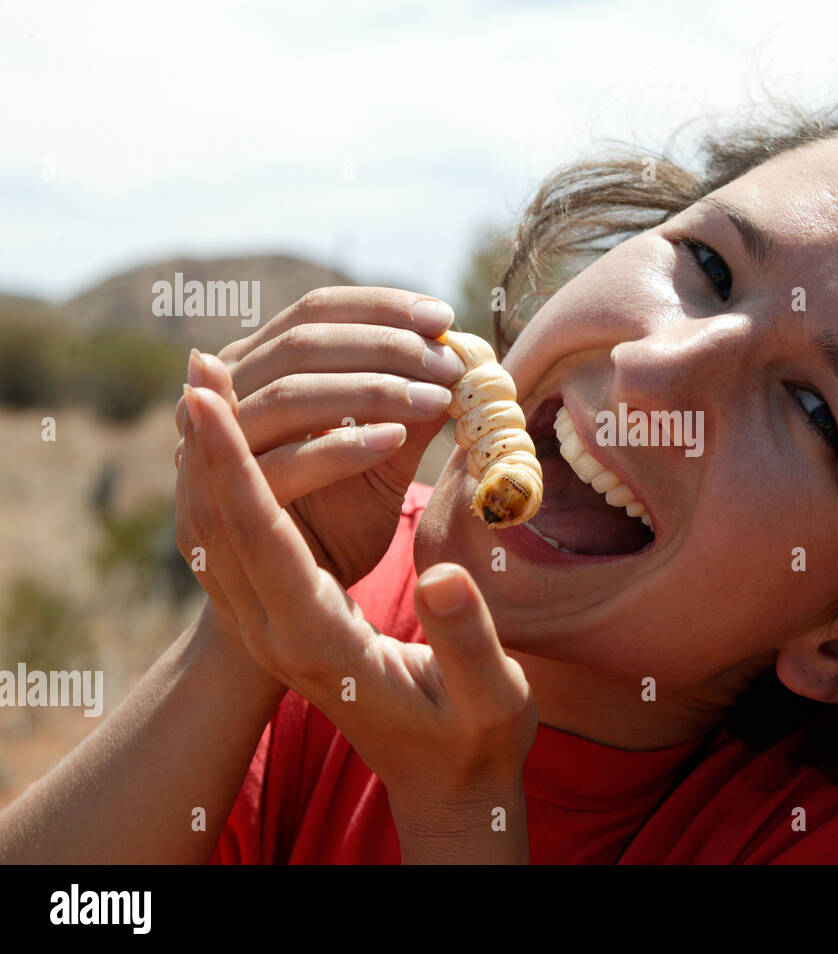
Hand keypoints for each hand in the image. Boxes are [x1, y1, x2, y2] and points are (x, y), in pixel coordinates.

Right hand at [174, 287, 463, 588]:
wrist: (292, 605)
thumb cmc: (338, 520)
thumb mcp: (383, 456)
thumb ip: (410, 410)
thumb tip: (463, 358)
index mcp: (256, 368)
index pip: (315, 313)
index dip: (380, 307)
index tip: (443, 316)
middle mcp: (221, 396)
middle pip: (301, 342)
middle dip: (383, 344)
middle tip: (447, 359)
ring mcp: (212, 448)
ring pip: (290, 393)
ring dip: (370, 388)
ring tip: (437, 396)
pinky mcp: (222, 504)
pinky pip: (282, 463)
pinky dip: (341, 445)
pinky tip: (397, 439)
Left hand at [179, 369, 537, 863]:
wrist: (445, 778)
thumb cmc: (474, 737)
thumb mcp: (488, 699)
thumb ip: (464, 642)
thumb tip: (440, 580)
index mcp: (322, 647)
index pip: (264, 543)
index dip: (237, 467)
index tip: (208, 401)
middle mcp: (278, 634)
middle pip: (225, 527)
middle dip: (209, 444)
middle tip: (198, 368)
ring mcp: (273, 627)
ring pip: (222, 530)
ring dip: (213, 456)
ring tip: (208, 382)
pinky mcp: (283, 614)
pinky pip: (241, 537)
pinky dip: (235, 479)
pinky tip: (240, 435)